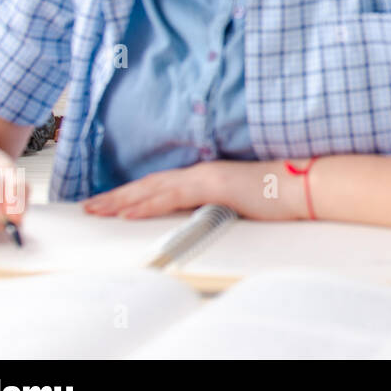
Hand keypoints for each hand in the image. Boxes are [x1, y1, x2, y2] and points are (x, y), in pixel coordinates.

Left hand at [83, 160, 304, 220]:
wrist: (300, 185)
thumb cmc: (278, 195)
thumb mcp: (240, 202)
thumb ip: (217, 206)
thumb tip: (203, 217)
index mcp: (207, 176)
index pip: (161, 185)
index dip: (133, 193)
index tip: (111, 202)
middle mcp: (201, 173)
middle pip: (149, 185)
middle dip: (117, 196)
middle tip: (90, 206)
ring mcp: (206, 177)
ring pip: (153, 189)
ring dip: (122, 200)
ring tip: (98, 210)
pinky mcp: (212, 185)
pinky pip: (172, 197)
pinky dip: (147, 205)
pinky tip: (128, 212)